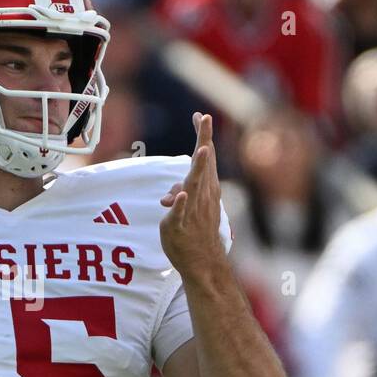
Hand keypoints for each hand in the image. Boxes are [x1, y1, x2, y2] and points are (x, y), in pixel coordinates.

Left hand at [160, 112, 226, 274]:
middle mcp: (203, 195)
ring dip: (199, 167)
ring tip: (202, 149)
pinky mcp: (181, 225)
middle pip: (204, 163)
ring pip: (196, 184)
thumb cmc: (197, 232)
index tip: (200, 115)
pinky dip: (182, 203)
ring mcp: (194, 209)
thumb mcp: (188, 208)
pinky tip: (181, 194)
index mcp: (207, 188)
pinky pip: (182, 212)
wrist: (204, 261)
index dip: (202, 136)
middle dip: (204, 140)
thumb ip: (180, 194)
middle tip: (205, 118)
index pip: (205, 158)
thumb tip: (170, 194)